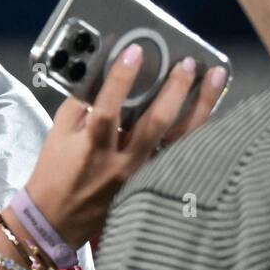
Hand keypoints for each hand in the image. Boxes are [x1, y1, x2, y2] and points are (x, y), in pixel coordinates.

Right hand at [24, 46, 226, 248]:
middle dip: (175, 89)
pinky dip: (200, 130)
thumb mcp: (58, 134)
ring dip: (200, 106)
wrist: (56, 218)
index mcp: (92, 145)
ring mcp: (142, 174)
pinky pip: (183, 153)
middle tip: (188, 63)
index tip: (135, 51)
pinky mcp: (153, 183)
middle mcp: (121, 160)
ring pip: (180, 139)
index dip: (121, 78)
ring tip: (217, 78)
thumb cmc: (53, 172)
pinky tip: (213, 109)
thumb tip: (102, 75)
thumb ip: (80, 104)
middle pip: (156, 123)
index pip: (108, 107)